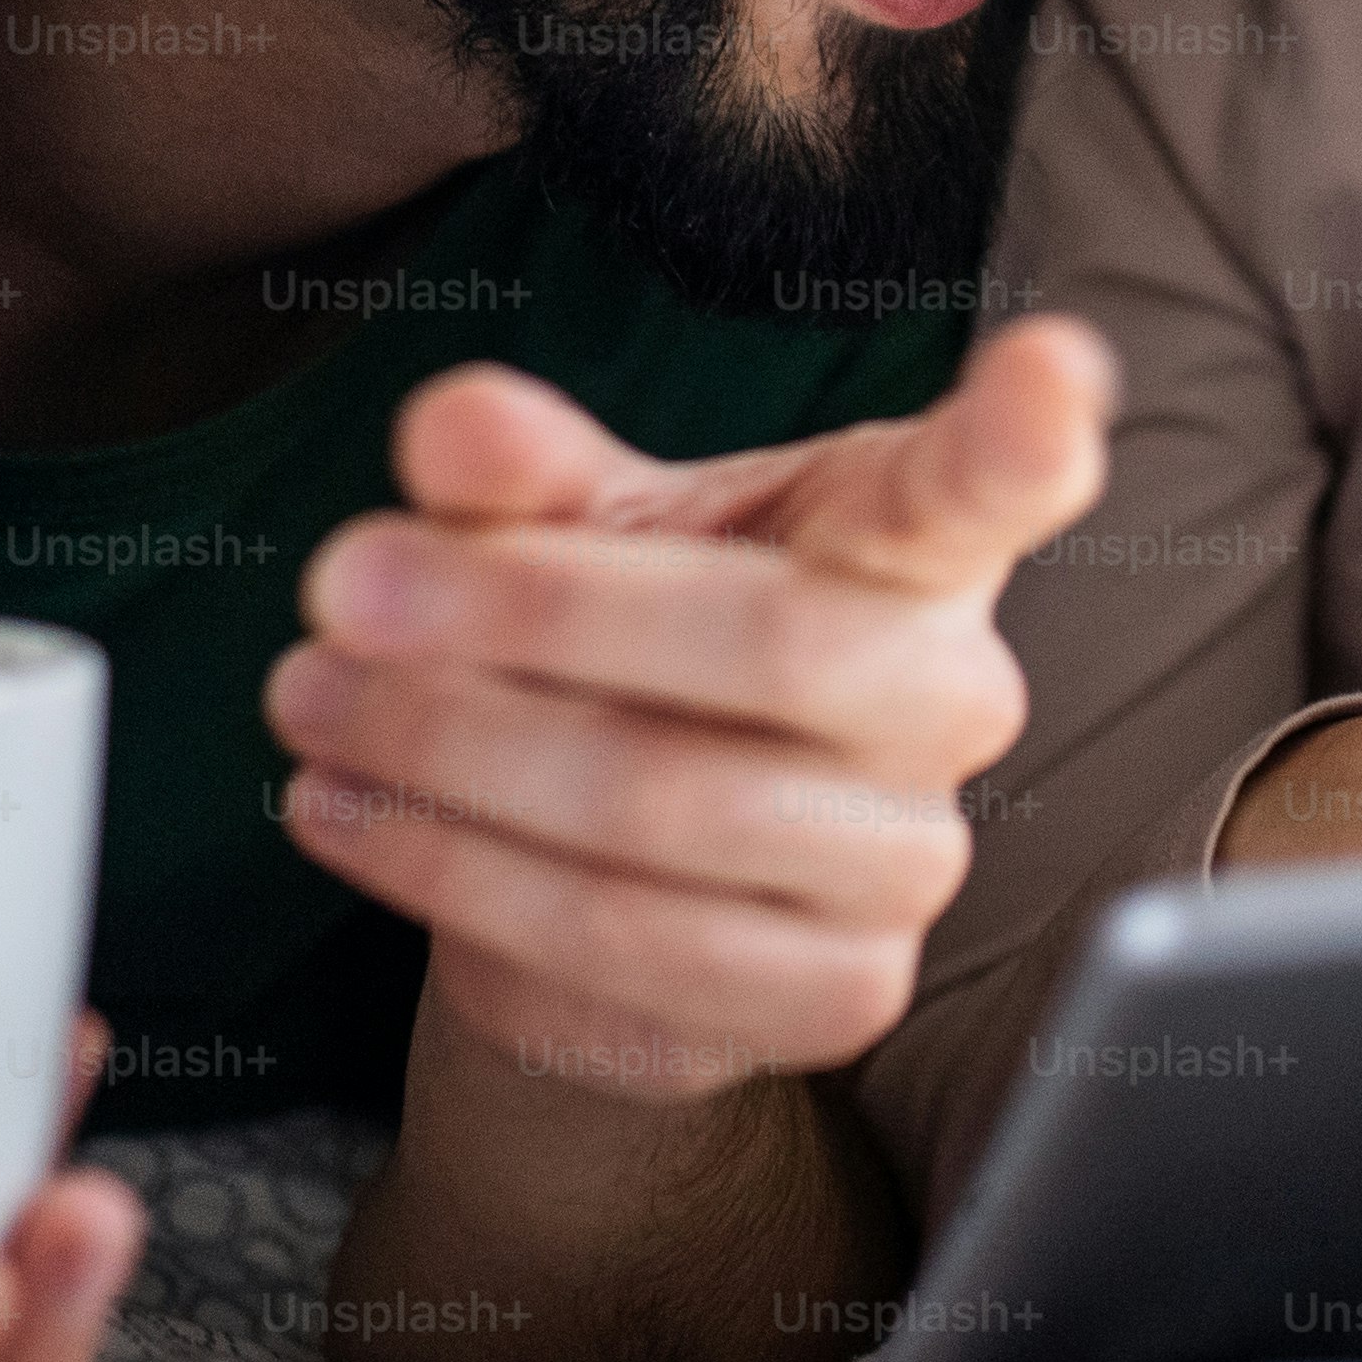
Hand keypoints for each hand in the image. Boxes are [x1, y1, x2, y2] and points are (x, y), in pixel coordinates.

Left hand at [262, 312, 1115, 1100]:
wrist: (610, 881)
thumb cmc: (624, 653)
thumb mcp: (569, 531)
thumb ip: (523, 472)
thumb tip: (456, 425)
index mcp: (912, 544)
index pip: (992, 484)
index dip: (1029, 431)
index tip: (1051, 366)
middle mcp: (952, 696)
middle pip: (770, 639)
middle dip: (524, 613)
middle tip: (342, 586)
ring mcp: (912, 859)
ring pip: (669, 804)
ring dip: (452, 753)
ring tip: (310, 704)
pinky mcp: (839, 996)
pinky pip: (630, 944)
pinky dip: (457, 875)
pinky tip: (353, 814)